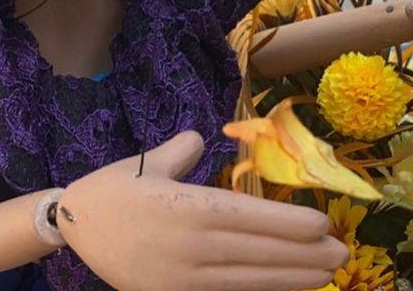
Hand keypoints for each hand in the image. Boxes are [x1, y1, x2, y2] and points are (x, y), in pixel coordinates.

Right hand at [57, 131, 347, 290]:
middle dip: (305, 255)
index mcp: (189, 207)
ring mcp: (183, 276)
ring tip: (323, 275)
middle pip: (259, 252)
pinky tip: (281, 288)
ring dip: (291, 278)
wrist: (71, 227)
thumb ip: (182, 151)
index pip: (252, 218)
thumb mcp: (148, 163)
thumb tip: (202, 137)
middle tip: (341, 254)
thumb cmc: (112, 190)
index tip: (322, 224)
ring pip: (249, 279)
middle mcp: (192, 244)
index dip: (291, 224)